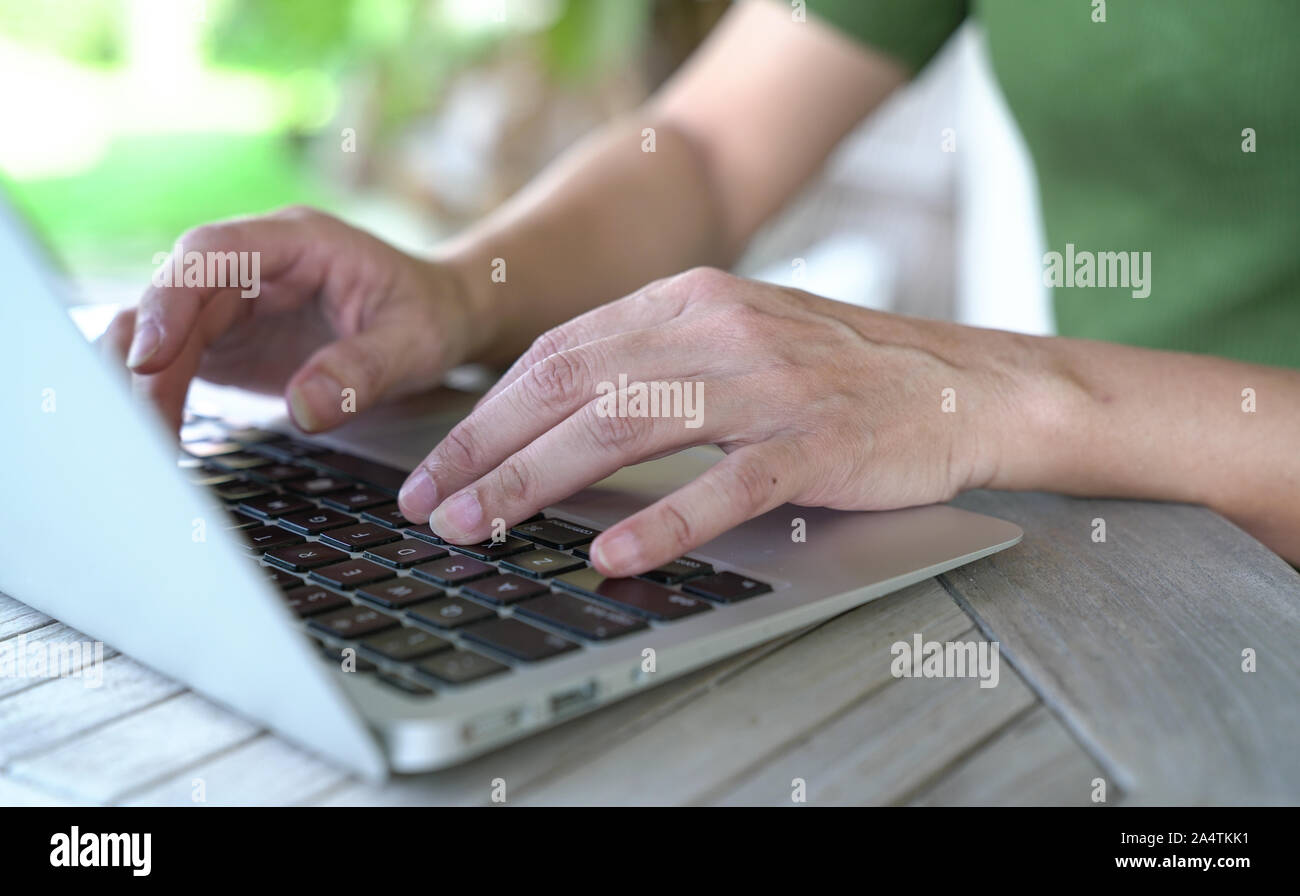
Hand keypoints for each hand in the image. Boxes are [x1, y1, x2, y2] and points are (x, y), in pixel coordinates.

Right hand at [100, 206, 492, 431]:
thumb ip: (363, 371)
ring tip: (151, 440)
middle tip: (144, 423)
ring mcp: (236, 300)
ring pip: (164, 329)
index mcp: (297, 242)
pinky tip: (162, 436)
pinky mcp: (230, 339)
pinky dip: (163, 396)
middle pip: (174, 296)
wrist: (439, 317)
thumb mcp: (413, 343)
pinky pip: (177, 360)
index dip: (172, 298)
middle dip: (150, 358)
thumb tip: (305, 410)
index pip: (213, 252)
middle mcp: (255, 264)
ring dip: (147, 381)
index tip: (152, 357)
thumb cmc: (429, 316)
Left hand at [397, 267, 1034, 576]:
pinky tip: (611, 554)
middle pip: (572, 384)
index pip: (558, 352)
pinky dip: (662, 521)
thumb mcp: (735, 340)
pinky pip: (724, 484)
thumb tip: (547, 426)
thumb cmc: (839, 373)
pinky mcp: (814, 442)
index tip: (437, 463)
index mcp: (688, 299)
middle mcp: (718, 328)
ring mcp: (768, 383)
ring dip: (539, 480)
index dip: (487, 411)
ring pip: (625, 425)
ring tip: (483, 527)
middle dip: (487, 448)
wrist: (963, 383)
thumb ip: (651, 365)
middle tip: (431, 505)